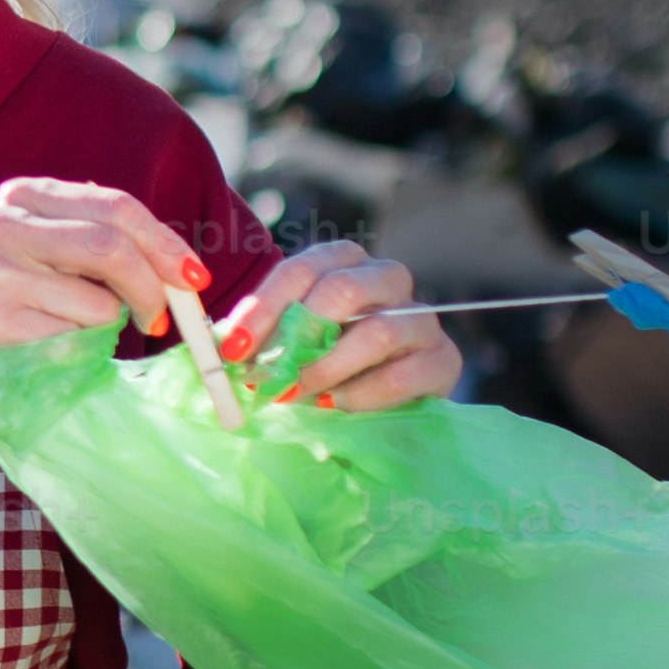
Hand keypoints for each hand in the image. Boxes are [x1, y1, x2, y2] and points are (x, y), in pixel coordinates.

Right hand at [0, 178, 206, 501]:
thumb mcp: (38, 255)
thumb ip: (94, 248)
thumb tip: (181, 272)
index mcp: (23, 195)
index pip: (116, 207)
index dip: (165, 244)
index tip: (195, 281)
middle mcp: (4, 221)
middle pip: (111, 245)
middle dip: (153, 289)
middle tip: (162, 322)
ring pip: (95, 300)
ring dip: (105, 329)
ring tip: (77, 336)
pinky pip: (66, 338)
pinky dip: (73, 352)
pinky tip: (44, 351)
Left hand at [221, 237, 462, 412]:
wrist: (389, 399)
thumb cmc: (330, 363)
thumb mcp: (292, 344)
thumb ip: (263, 340)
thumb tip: (224, 347)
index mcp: (344, 262)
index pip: (301, 270)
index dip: (263, 308)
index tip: (234, 348)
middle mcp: (387, 279)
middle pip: (343, 289)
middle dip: (298, 334)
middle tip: (268, 374)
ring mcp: (420, 318)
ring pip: (377, 331)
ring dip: (327, 369)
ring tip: (297, 395)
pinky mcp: (444, 360)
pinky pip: (401, 374)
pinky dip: (360, 395)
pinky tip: (334, 406)